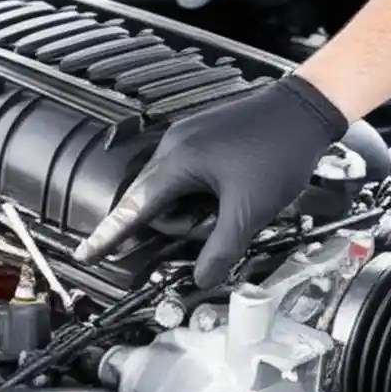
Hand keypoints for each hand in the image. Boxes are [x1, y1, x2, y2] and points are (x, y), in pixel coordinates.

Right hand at [72, 74, 348, 287]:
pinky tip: (230, 193)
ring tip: (233, 205)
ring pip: (173, 192)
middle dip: (183, 224)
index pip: (132, 209)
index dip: (108, 237)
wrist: (303, 112)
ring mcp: (186, 139)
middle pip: (154, 204)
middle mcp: (173, 147)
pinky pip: (187, 176)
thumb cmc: (278, 150)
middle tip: (219, 224)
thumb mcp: (250, 212)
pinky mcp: (200, 138)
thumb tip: (203, 279)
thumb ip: (222, 250)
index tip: (87, 254)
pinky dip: (202, 194)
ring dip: (196, 210)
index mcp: (177, 163)